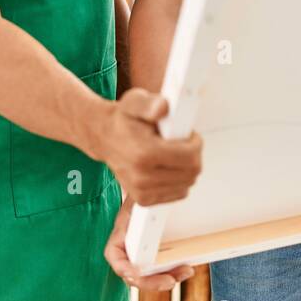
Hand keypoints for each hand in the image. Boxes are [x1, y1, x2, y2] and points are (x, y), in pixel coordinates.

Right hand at [93, 87, 202, 206]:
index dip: (196, 143)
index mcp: (144, 153)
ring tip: (172, 153)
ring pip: (186, 184)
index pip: (190, 157)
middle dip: (193, 155)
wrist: (104, 137)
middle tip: (182, 143)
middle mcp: (142, 177)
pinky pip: (178, 192)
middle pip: (191, 172)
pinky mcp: (144, 199)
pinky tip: (167, 166)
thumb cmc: (123, 119)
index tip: (189, 135)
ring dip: (186, 168)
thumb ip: (150, 104)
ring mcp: (142, 191)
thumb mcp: (135, 101)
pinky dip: (178, 180)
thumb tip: (163, 108)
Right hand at [104, 198, 194, 290]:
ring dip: (167, 278)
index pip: (115, 257)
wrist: (153, 191)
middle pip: (134, 274)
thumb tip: (153, 212)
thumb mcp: (141, 200)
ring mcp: (143, 255)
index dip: (125, 268)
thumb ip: (143, 208)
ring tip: (186, 272)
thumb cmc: (144, 195)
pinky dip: (173, 272)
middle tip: (170, 281)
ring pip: (150, 276)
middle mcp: (129, 249)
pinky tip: (187, 268)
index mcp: (120, 236)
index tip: (138, 273)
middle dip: (151, 282)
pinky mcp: (157, 256)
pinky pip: (162, 270)